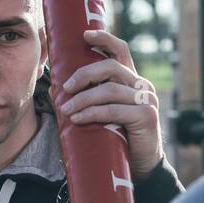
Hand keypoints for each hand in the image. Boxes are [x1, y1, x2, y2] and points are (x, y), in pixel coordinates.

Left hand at [57, 29, 162, 180]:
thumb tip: (57, 89)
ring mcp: (147, 100)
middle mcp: (142, 85)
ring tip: (66, 110)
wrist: (143, 167)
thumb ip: (91, 97)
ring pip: (110, 90)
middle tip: (66, 87)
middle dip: (85, 74)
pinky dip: (93, 113)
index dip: (104, 39)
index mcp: (132, 80)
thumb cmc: (120, 138)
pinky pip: (114, 110)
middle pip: (111, 67)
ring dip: (84, 99)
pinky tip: (79, 119)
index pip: (121, 51)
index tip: (85, 35)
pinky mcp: (146, 116)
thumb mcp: (105, 113)